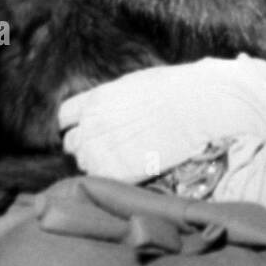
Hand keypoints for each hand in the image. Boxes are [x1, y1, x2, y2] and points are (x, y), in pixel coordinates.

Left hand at [58, 55, 265, 181]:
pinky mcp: (117, 171)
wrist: (200, 105)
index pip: (66, 117)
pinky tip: (133, 169)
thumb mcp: (137, 85)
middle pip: (72, 143)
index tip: (91, 130)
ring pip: (85, 163)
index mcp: (97, 98)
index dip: (79, 124)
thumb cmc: (177, 89)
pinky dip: (113, 178)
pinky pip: (102, 180)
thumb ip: (114, 100)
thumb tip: (113, 108)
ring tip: (127, 158)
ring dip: (100, 163)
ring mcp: (102, 149)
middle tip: (111, 148)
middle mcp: (92, 123)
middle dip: (88, 145)